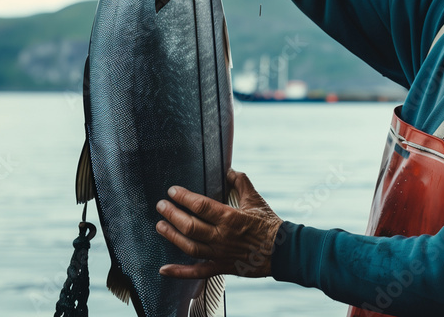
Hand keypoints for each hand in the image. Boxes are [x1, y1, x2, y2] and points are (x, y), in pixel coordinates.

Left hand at [155, 169, 283, 277]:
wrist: (283, 252)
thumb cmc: (270, 225)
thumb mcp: (256, 200)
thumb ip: (241, 182)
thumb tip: (229, 170)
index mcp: (230, 218)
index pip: (200, 205)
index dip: (183, 197)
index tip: (172, 191)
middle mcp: (222, 236)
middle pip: (190, 225)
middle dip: (171, 214)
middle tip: (161, 205)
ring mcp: (220, 253)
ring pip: (189, 246)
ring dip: (171, 236)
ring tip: (160, 225)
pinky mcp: (221, 267)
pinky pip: (197, 272)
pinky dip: (179, 272)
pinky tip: (164, 269)